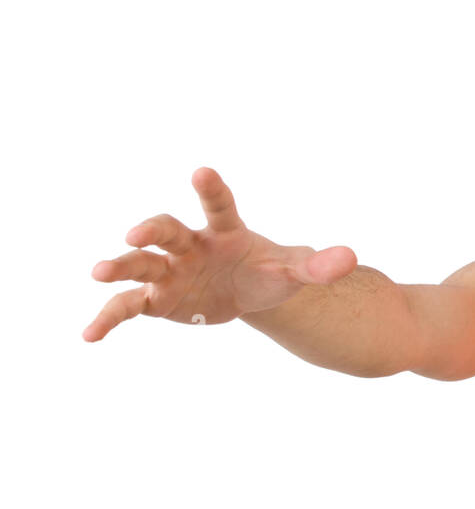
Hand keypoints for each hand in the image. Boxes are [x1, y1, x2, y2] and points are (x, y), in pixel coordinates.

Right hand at [84, 167, 356, 340]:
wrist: (246, 292)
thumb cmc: (267, 272)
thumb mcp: (293, 272)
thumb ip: (318, 265)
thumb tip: (350, 258)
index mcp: (224, 231)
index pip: (218, 204)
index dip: (211, 188)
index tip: (202, 171)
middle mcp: (190, 245)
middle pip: (167, 231)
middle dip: (150, 230)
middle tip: (134, 234)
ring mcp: (169, 272)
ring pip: (140, 265)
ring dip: (119, 267)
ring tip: (98, 272)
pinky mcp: (156, 300)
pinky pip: (127, 307)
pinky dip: (108, 320)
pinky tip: (89, 337)